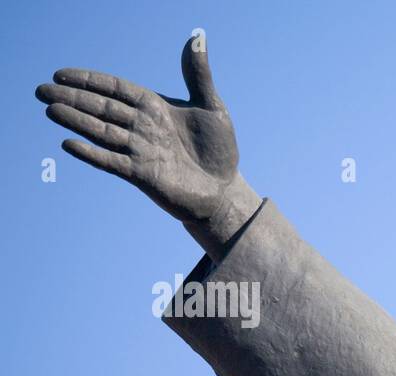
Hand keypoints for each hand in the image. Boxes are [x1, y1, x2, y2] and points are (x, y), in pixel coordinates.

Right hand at [36, 36, 258, 257]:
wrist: (225, 190)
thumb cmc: (219, 150)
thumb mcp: (213, 108)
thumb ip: (199, 75)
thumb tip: (197, 37)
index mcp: (154, 107)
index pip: (116, 89)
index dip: (89, 80)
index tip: (62, 73)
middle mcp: (142, 127)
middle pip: (101, 107)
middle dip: (72, 98)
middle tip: (40, 89)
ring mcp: (140, 150)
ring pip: (101, 131)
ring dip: (76, 121)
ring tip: (49, 109)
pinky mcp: (142, 175)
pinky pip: (112, 162)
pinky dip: (91, 154)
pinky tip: (69, 144)